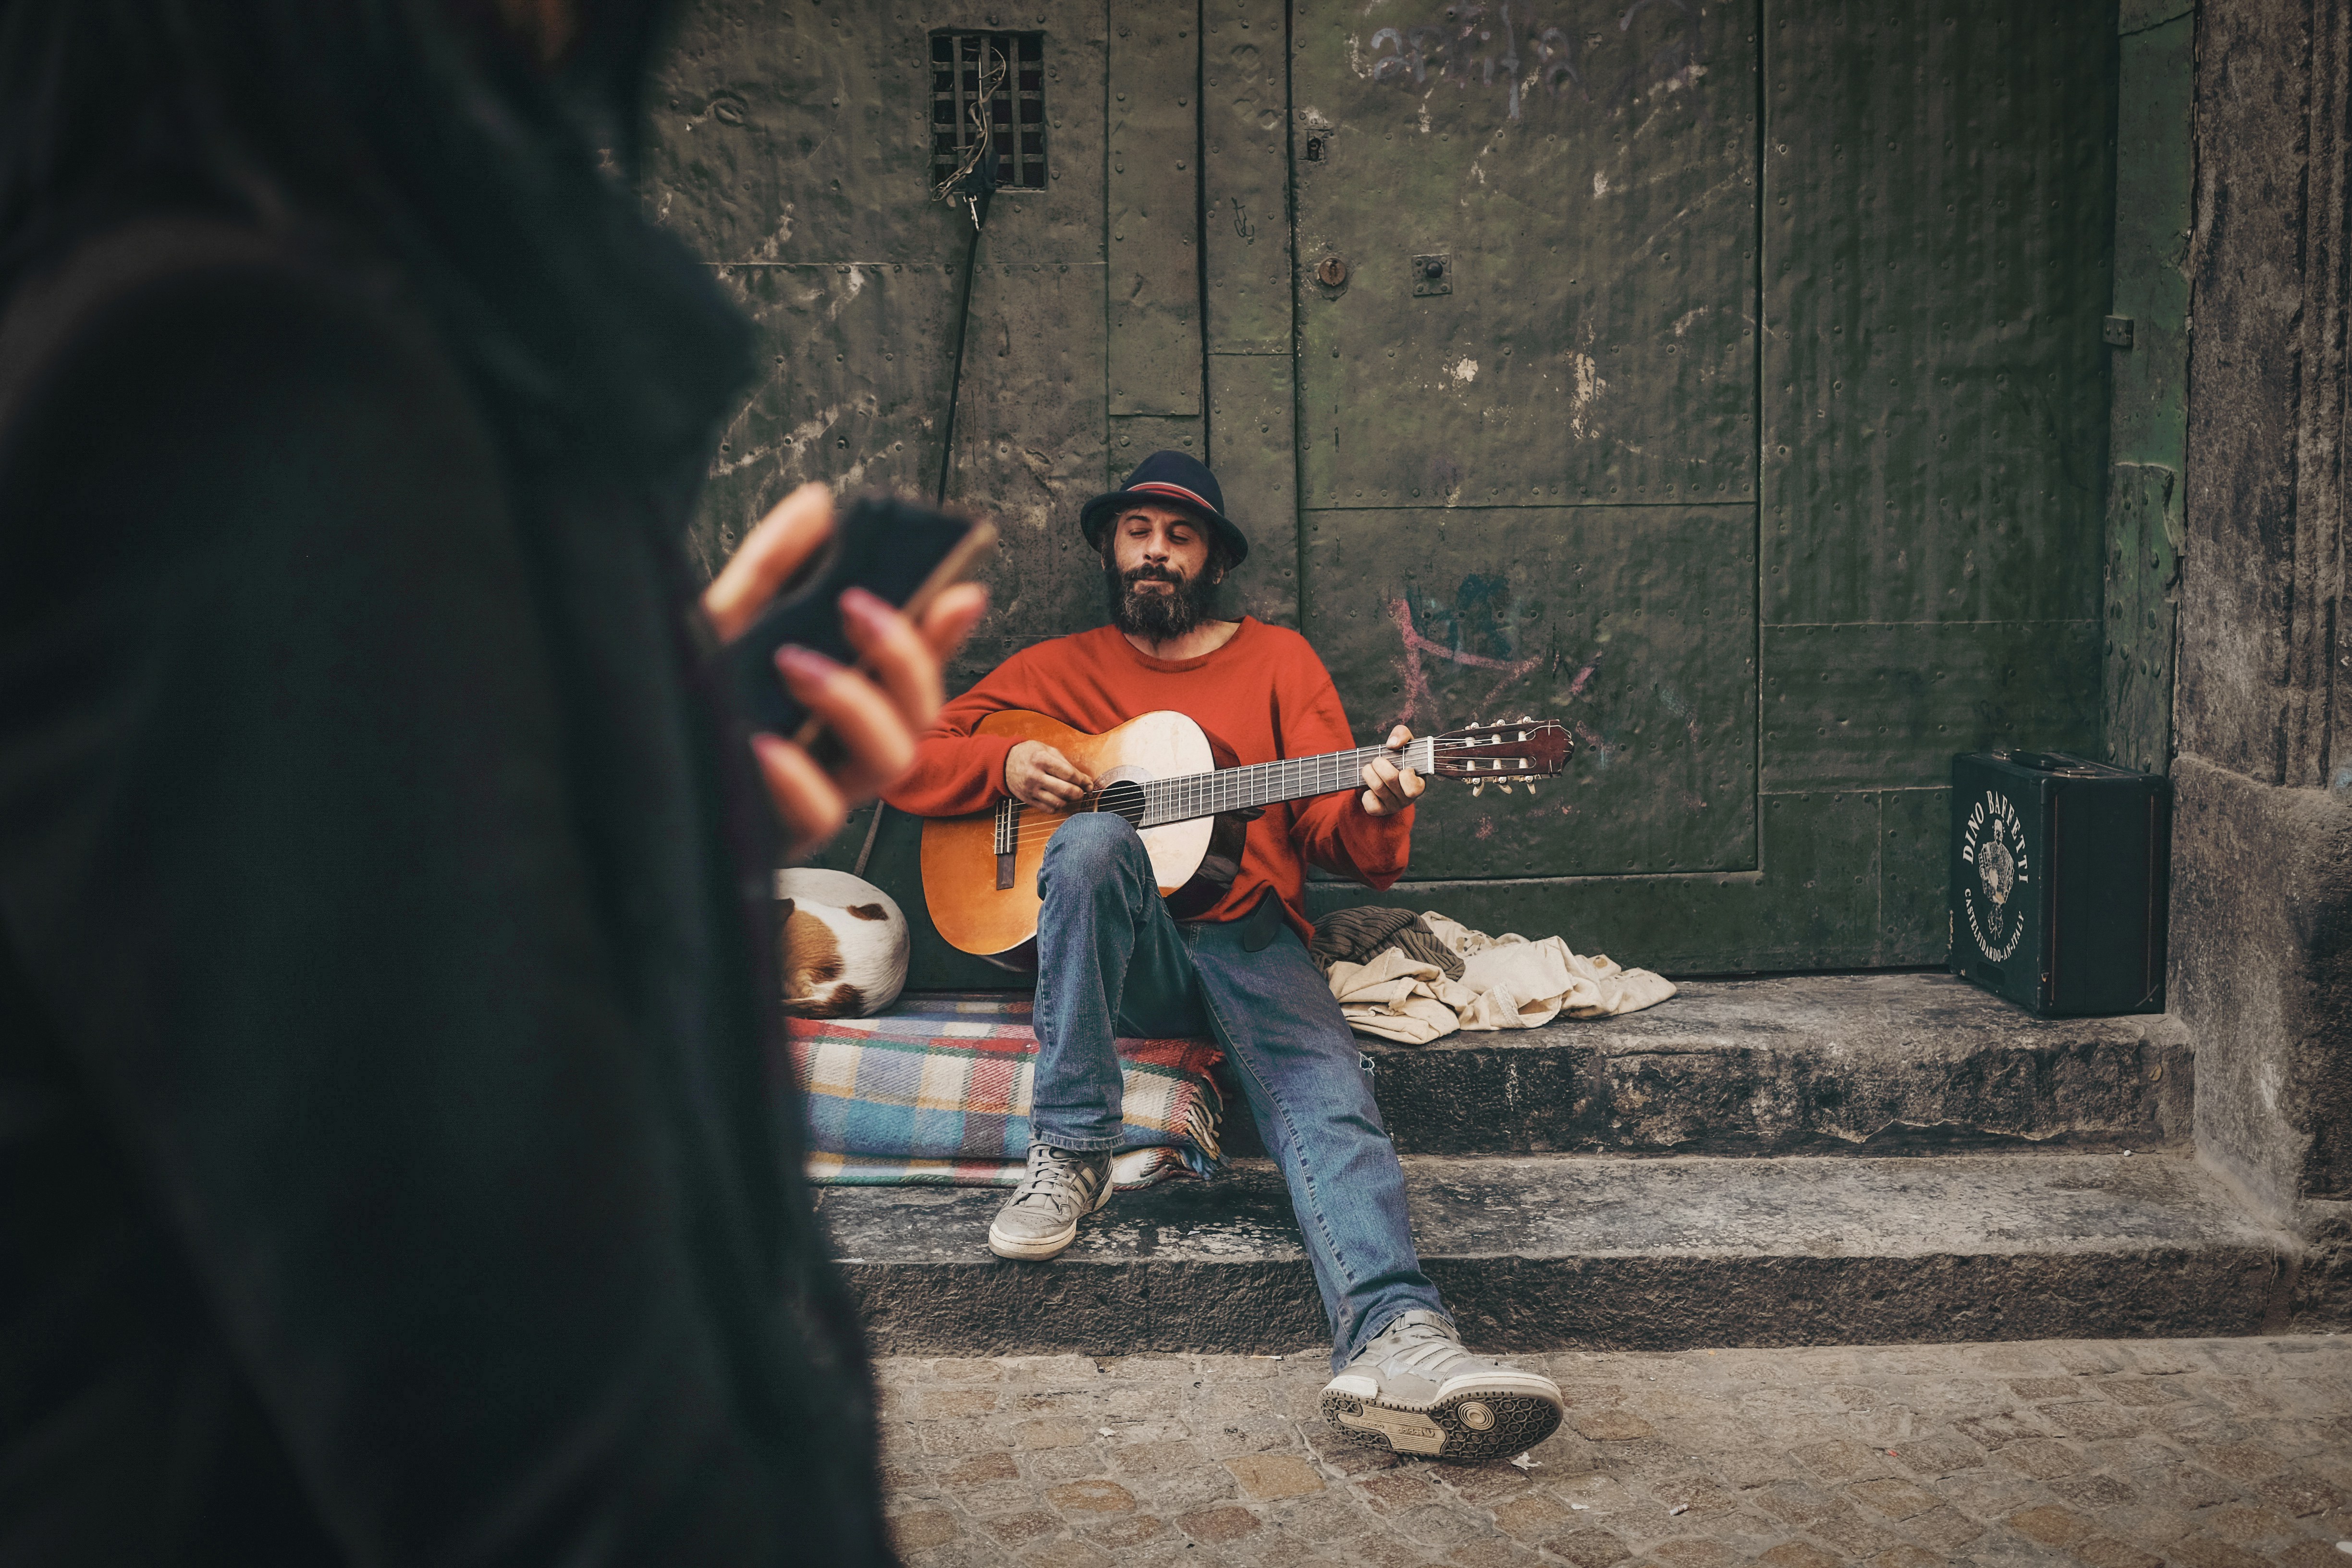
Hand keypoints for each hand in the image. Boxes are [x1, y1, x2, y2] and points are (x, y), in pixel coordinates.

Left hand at [703, 482, 988, 854]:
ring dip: (857, 704)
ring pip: (891, 762)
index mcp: (841, 702)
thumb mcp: (721, 624)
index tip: (959, 591)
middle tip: (856, 606)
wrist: (616, 772)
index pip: (914, 666)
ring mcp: (822, 793)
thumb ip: (771, 567)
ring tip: (797, 663)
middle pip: (920, 713)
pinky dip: (800, 777)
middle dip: (904, 656)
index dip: (947, 632)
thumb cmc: (680, 706)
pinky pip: (821, 815)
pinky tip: (765, 744)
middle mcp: (844, 749)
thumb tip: (816, 505)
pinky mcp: (785, 835)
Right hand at [1005, 740, 1093, 809]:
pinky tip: (1059, 799)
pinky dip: (1058, 806)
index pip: (1069, 774)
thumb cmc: (1029, 754)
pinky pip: (1049, 809)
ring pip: (1058, 802)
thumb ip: (1066, 763)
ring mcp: (1031, 790)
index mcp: (1041, 759)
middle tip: (1082, 790)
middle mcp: (1035, 776)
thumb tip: (1084, 779)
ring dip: (1069, 800)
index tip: (1089, 783)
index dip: (1083, 781)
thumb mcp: (1047, 750)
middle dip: (1079, 793)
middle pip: (1065, 791)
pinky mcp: (1028, 800)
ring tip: (1070, 794)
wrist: (1004, 762)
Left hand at [1359, 724, 1424, 817]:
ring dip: (1368, 773)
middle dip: (1379, 764)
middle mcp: (1408, 798)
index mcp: (1419, 783)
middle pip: (1390, 780)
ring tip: (1368, 768)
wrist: (1383, 773)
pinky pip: (1370, 805)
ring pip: (1378, 788)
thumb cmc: (1398, 758)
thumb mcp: (1403, 742)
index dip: (1405, 774)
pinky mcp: (1381, 811)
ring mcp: (1394, 806)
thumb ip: (1401, 735)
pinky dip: (1366, 794)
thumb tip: (1392, 744)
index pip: (1414, 787)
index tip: (1402, 765)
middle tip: (1376, 760)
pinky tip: (1368, 788)